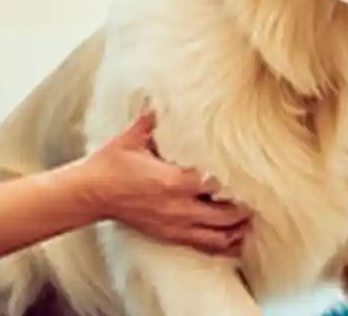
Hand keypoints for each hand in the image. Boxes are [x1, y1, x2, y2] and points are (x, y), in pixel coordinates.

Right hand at [75, 110, 251, 256]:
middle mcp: (177, 207)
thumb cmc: (109, 165)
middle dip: (243, 209)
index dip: (234, 182)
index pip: (214, 184)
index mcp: (172, 181)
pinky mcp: (169, 236)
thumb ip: (150, 120)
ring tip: (249, 221)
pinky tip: (233, 239)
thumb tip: (161, 100)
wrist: (90, 194)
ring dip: (237, 230)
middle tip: (257, 199)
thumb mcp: (130, 138)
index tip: (248, 175)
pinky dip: (222, 245)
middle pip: (225, 215)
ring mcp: (174, 225)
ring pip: (218, 237)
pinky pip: (204, 246)